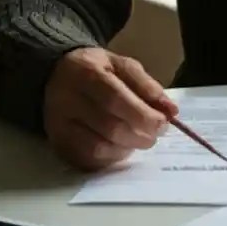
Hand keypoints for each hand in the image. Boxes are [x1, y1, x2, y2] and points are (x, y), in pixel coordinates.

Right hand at [43, 47, 178, 170]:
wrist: (55, 76)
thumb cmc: (97, 70)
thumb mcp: (122, 65)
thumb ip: (147, 86)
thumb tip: (171, 111)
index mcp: (86, 73)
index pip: (116, 99)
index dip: (143, 116)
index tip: (164, 123)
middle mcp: (68, 100)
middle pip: (109, 127)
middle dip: (140, 135)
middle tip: (154, 134)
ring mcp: (59, 125)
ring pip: (98, 148)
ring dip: (127, 148)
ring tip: (138, 139)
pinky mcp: (58, 143)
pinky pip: (88, 160)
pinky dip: (111, 158)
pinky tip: (120, 147)